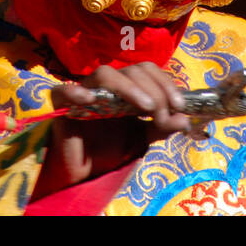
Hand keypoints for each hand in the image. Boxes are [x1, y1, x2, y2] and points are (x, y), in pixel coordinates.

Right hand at [35, 63, 189, 195]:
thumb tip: (183, 120)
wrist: (85, 174)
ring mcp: (84, 91)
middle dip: (154, 91)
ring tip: (145, 107)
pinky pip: (63, 90)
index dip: (166, 84)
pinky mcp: (61, 105)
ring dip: (129, 87)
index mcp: (127, 88)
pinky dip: (75, 91)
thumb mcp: (143, 138)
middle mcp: (107, 85)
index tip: (180, 106)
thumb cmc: (112, 151)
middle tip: (162, 116)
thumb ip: (161, 126)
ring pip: (105, 74)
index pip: (147, 70)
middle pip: (132, 70)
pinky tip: (89, 99)